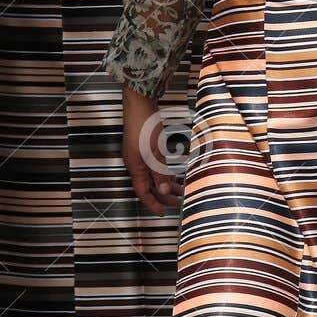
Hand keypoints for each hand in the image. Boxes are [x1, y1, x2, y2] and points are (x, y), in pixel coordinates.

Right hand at [121, 88, 183, 216]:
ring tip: (181, 189)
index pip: (142, 192)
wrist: (139, 104)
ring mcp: (140, 155)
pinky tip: (175, 173)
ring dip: (167, 183)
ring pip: (154, 175)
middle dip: (164, 194)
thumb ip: (159, 173)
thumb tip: (164, 191)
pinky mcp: (145, 147)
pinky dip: (165, 172)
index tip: (163, 212)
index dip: (153, 203)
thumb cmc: (144, 127)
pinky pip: (155, 166)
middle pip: (149, 185)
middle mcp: (136, 163)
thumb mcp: (154, 153)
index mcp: (135, 167)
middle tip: (179, 201)